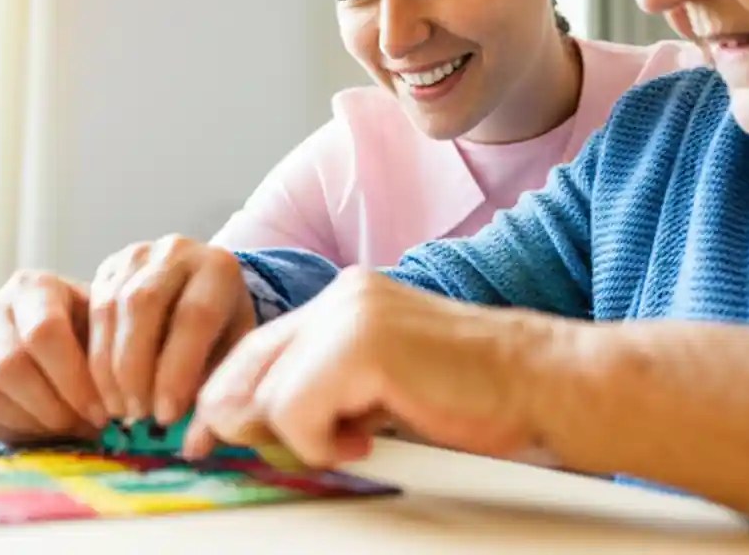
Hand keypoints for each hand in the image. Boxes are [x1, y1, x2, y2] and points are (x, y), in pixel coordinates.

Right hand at [0, 270, 101, 442]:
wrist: (68, 336)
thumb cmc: (94, 330)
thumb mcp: (108, 328)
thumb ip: (110, 353)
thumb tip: (117, 400)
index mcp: (34, 287)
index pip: (44, 332)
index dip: (73, 379)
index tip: (102, 410)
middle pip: (10, 364)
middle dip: (54, 406)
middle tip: (88, 425)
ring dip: (37, 420)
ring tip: (74, 425)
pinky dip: (21, 429)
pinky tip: (52, 427)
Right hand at [87, 235, 255, 424]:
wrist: (204, 289)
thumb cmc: (223, 332)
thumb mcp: (230, 359)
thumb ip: (215, 400)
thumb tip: (194, 448)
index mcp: (219, 267)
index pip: (195, 316)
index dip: (177, 369)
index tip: (167, 415)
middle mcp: (177, 250)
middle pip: (143, 305)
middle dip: (135, 368)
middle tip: (137, 415)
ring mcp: (138, 254)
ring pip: (110, 307)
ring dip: (109, 367)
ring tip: (118, 410)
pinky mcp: (108, 268)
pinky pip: (90, 311)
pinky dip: (92, 358)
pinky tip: (102, 391)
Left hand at [184, 267, 559, 467]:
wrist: (544, 386)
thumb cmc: (477, 398)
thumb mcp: (380, 393)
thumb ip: (322, 394)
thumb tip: (247, 425)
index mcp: (345, 301)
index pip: (254, 349)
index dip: (223, 399)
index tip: (204, 440)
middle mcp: (340, 297)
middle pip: (242, 367)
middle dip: (237, 422)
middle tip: (264, 453)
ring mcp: (349, 313)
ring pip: (265, 394)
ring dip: (302, 437)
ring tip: (359, 440)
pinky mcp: (362, 343)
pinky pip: (294, 409)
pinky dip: (320, 443)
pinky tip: (370, 440)